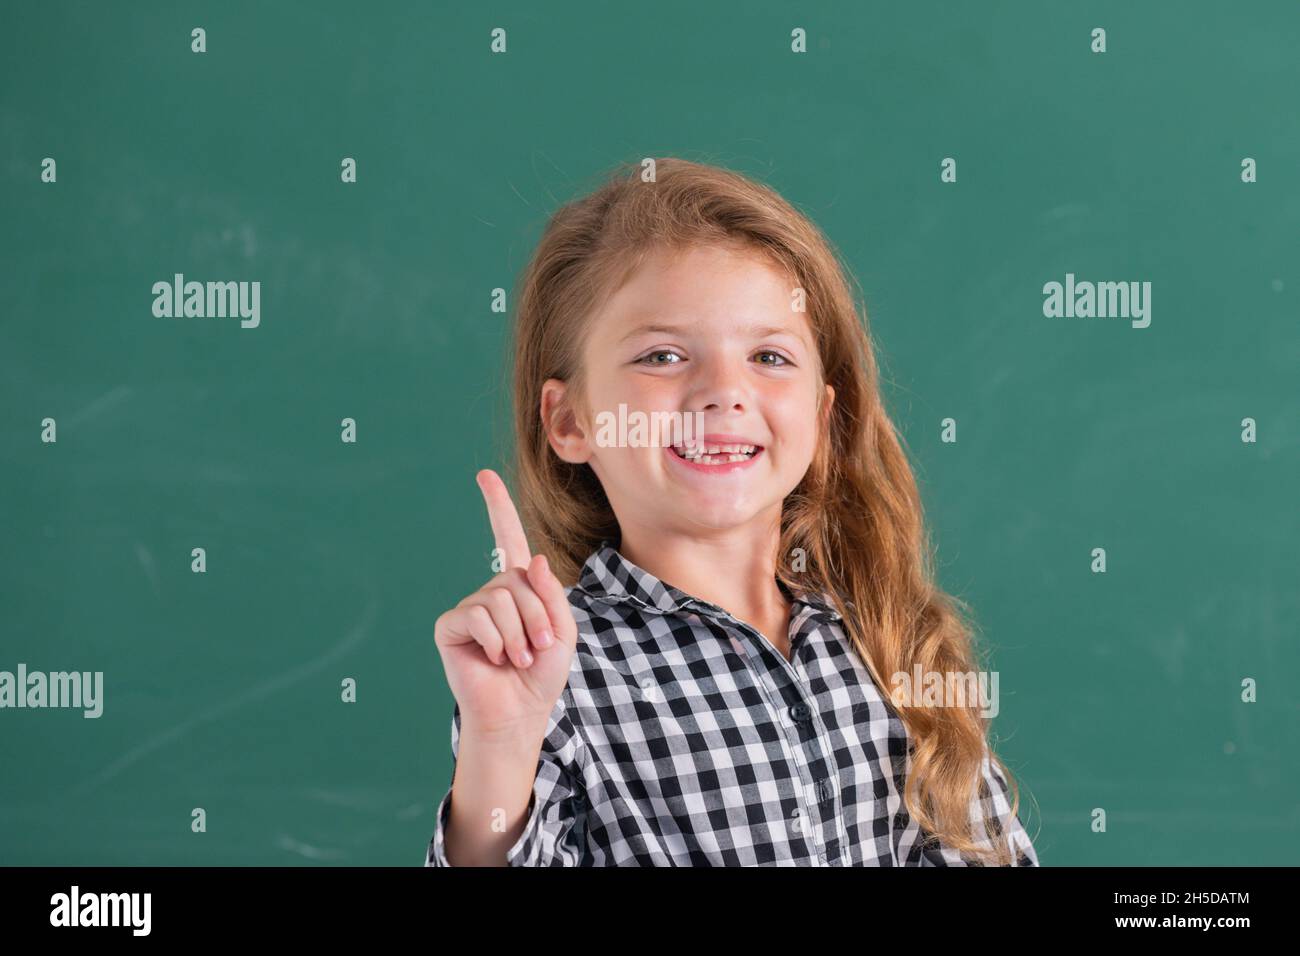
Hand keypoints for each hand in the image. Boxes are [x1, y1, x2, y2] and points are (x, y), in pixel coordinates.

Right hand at [434, 469, 578, 735]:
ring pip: (501, 597)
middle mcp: (492, 592)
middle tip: (538, 647)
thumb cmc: (541, 674)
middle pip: (519, 577)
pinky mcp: (450, 626)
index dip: (497, 507)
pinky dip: (496, 640)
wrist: (519, 712)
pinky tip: (495, 658)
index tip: (484, 476)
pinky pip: (477, 615)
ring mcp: (469, 607)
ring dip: (519, 633)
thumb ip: (551, 594)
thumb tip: (531, 559)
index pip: (507, 539)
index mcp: (519, 588)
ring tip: (519, 658)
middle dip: (538, 615)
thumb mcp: (563, 631)